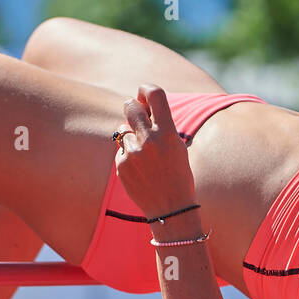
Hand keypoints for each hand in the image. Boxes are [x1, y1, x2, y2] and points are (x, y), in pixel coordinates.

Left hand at [112, 85, 197, 219]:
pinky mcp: (122, 166)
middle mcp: (149, 141)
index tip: (143, 93)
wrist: (171, 209)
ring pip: (123, 131)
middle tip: (136, 113)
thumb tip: (140, 106)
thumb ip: (161, 126)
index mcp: (168, 133)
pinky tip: (140, 170)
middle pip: (130, 106)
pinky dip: (128, 156)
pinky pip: (120, 151)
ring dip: (131, 137)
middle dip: (131, 107)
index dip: (146, 89)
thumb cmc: (178, 175)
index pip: (155, 95)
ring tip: (144, 156)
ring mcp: (133, 154)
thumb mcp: (177, 147)